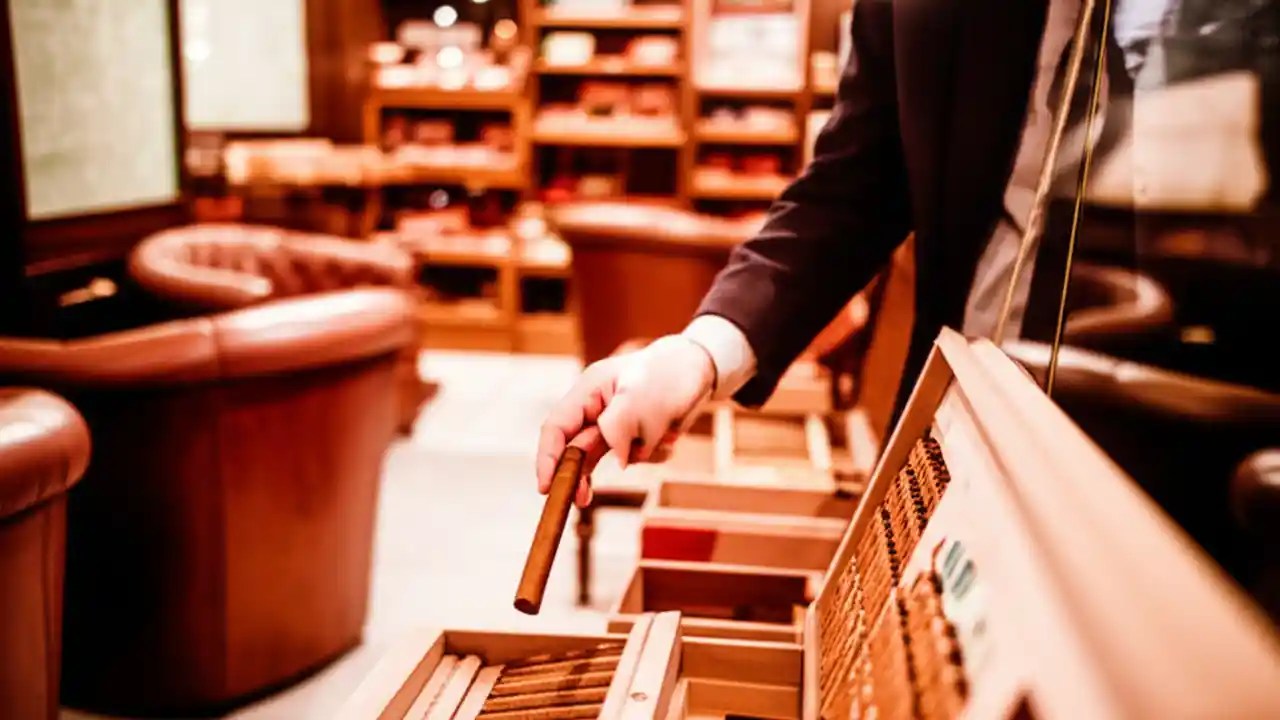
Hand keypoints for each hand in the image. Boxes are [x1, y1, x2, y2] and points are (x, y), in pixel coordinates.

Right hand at [537, 335, 715, 506]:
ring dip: (634, 457)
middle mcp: (596, 408)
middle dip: (582, 473)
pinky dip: (653, 453)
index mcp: (588, 392)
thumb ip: (618, 427)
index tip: (545, 489)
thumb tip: (617, 459)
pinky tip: (670, 435)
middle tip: (584, 499)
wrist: (702, 368)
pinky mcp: (634, 433)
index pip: (556, 428)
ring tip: (661, 440)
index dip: (547, 459)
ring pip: (609, 455)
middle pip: (575, 448)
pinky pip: (635, 456)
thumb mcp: (641, 397)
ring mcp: (614, 422)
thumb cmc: (669, 374)